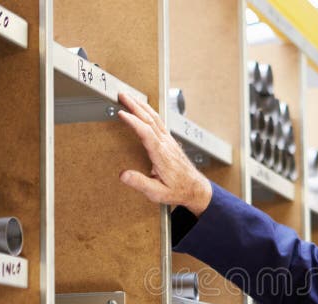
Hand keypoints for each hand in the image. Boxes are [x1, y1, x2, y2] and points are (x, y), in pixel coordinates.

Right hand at [116, 92, 212, 215]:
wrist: (196, 189)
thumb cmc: (178, 190)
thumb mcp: (158, 193)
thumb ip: (140, 183)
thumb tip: (123, 175)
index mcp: (162, 155)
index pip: (146, 133)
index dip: (134, 121)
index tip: (122, 113)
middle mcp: (166, 145)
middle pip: (150, 119)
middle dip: (135, 106)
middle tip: (122, 95)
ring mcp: (169, 141)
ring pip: (155, 118)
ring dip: (142, 106)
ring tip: (130, 97)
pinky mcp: (170, 141)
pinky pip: (159, 122)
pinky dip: (148, 112)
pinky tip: (144, 109)